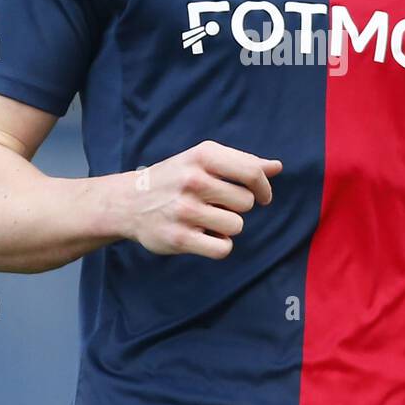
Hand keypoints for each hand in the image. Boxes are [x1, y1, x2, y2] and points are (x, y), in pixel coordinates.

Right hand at [125, 139, 281, 257]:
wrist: (128, 202)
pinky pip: (223, 248)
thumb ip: (241, 163)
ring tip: (207, 219)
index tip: (263, 195)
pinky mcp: (179, 238)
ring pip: (236, 226)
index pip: (252, 172)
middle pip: (247, 202)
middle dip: (238, 207)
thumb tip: (277, 167)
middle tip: (217, 205)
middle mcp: (193, 181)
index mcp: (201, 156)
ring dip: (228, 227)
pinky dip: (219, 245)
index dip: (264, 187)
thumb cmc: (174, 179)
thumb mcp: (202, 161)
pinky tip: (206, 236)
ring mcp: (185, 210)